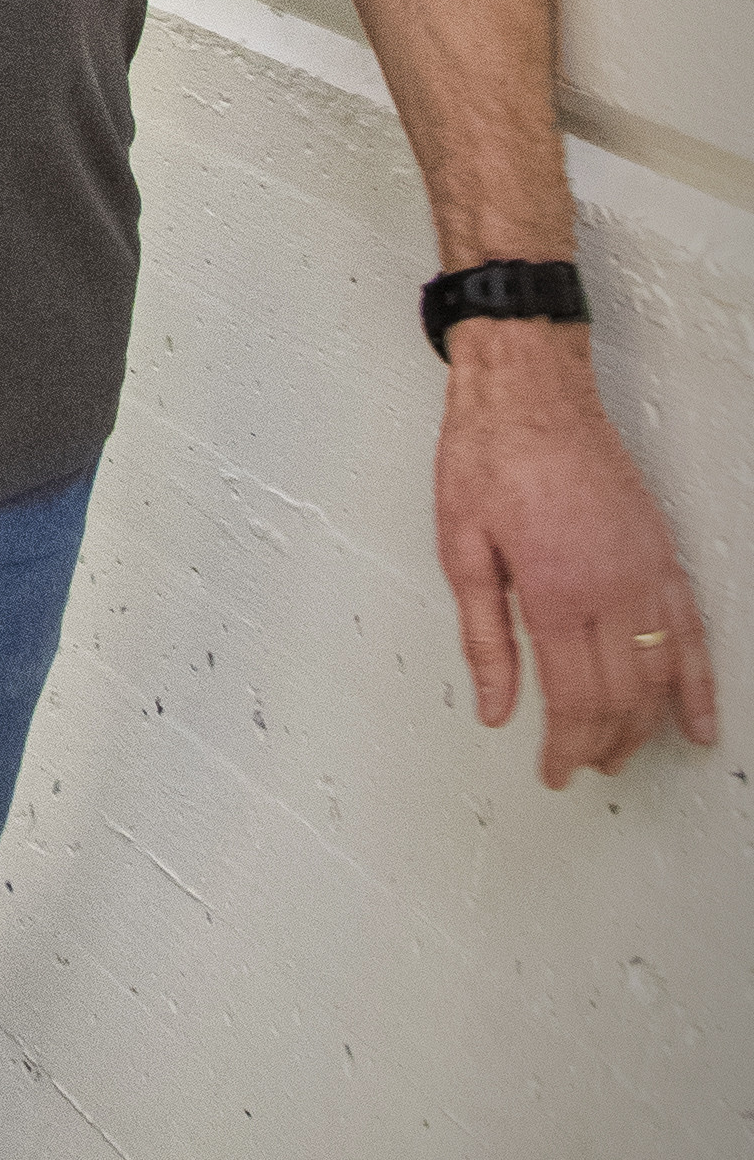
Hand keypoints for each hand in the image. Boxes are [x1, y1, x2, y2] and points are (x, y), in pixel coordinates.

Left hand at [436, 326, 717, 782]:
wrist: (530, 388)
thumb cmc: (488, 454)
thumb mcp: (460, 548)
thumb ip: (484, 639)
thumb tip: (495, 708)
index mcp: (556, 592)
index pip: (574, 700)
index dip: (566, 747)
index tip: (554, 771)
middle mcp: (612, 587)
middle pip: (622, 697)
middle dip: (602, 744)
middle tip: (580, 766)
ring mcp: (645, 570)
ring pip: (662, 673)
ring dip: (645, 723)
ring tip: (623, 753)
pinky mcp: (661, 553)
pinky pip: (692, 631)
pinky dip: (699, 681)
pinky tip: (698, 717)